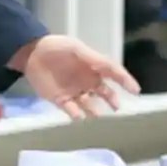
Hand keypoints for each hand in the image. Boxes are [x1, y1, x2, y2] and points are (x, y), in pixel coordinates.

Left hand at [9, 35, 140, 120]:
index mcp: (93, 67)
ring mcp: (75, 92)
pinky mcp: (61, 100)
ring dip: (95, 112)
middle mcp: (87, 81)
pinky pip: (72, 111)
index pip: (114, 74)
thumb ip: (93, 59)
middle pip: (105, 93)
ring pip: (90, 106)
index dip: (125, 81)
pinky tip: (80, 118)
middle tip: (117, 107)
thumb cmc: (56, 47)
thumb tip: (111, 69)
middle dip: (112, 100)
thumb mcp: (76, 48)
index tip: (135, 91)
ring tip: (99, 117)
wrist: (31, 53)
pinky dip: (77, 116)